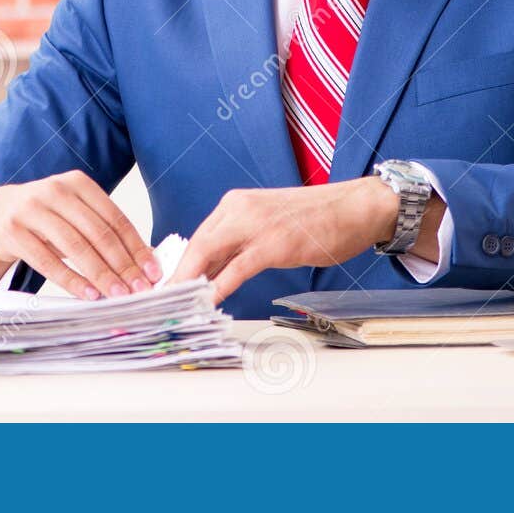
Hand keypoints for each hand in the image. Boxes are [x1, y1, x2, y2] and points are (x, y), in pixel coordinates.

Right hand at [0, 171, 161, 299]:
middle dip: (122, 265)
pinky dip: (71, 280)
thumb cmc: (46, 217)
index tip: (152, 271)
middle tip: (139, 289)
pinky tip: (88, 294)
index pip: (115, 218)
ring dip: (100, 274)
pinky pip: (47, 260)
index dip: (136, 247)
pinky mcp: (13, 231)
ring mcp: (31, 209)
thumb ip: (103, 230)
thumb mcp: (74, 213)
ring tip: (118, 295)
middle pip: (98, 233)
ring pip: (75, 246)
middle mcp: (55, 190)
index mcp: (78, 183)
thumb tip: (145, 261)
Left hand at [169, 178, 418, 303]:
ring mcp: (255, 224)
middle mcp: (238, 208)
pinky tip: (206, 302)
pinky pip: (236, 268)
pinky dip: (217, 287)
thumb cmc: (314, 219)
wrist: (354, 207)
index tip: (164, 289)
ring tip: (174, 308)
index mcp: (235, 204)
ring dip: (189, 283)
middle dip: (174, 277)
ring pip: (208, 254)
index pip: (196, 238)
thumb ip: (238, 244)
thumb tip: (210, 273)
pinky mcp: (273, 243)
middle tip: (159, 304)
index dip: (178, 266)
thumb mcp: (267, 225)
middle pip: (195, 246)